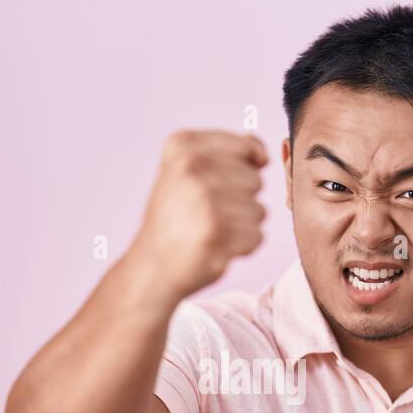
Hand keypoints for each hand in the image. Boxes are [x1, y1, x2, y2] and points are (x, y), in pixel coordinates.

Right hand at [125, 129, 268, 301]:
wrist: (151, 267)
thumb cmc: (176, 219)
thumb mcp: (187, 172)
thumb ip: (228, 152)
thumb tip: (261, 151)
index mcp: (183, 146)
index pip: (248, 147)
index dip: (240, 172)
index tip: (212, 187)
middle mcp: (192, 166)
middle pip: (256, 180)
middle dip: (240, 201)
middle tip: (205, 214)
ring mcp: (205, 198)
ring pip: (259, 210)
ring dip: (240, 226)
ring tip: (208, 230)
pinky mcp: (218, 231)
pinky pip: (257, 235)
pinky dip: (241, 247)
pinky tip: (213, 247)